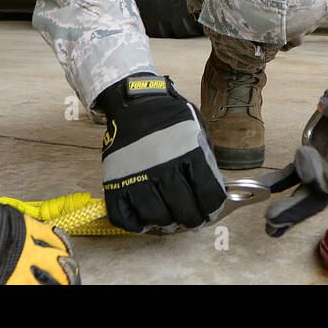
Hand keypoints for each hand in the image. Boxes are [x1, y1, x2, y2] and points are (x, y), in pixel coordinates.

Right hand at [95, 73, 227, 232]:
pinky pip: (123, 216)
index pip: (208, 193)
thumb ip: (205, 161)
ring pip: (155, 216)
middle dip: (192, 220)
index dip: (212, 207)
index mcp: (188, 151)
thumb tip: (213, 191)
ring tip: (171, 221)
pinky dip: (135, 225)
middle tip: (193, 221)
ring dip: (166, 224)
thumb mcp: (198, 131)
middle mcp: (163, 165)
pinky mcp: (114, 181)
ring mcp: (136, 174)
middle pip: (183, 208)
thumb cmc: (172, 119)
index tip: (211, 212)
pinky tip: (145, 220)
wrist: (136, 103)